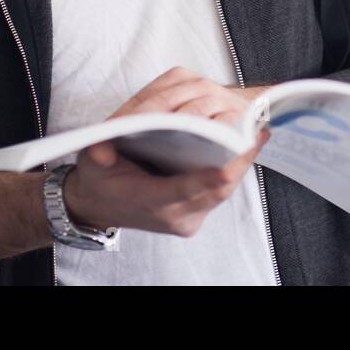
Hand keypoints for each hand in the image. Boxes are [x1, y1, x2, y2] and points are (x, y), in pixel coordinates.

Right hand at [62, 69, 271, 237]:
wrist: (100, 203)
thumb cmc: (99, 178)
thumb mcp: (90, 163)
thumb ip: (96, 155)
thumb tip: (102, 150)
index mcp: (147, 203)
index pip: (179, 193)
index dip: (202, 182)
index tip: (225, 168)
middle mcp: (173, 214)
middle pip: (213, 193)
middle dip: (236, 165)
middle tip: (257, 135)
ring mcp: (188, 215)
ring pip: (223, 192)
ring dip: (241, 163)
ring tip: (259, 133)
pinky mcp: (197, 210)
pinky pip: (223, 189)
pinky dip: (236, 166)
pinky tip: (248, 142)